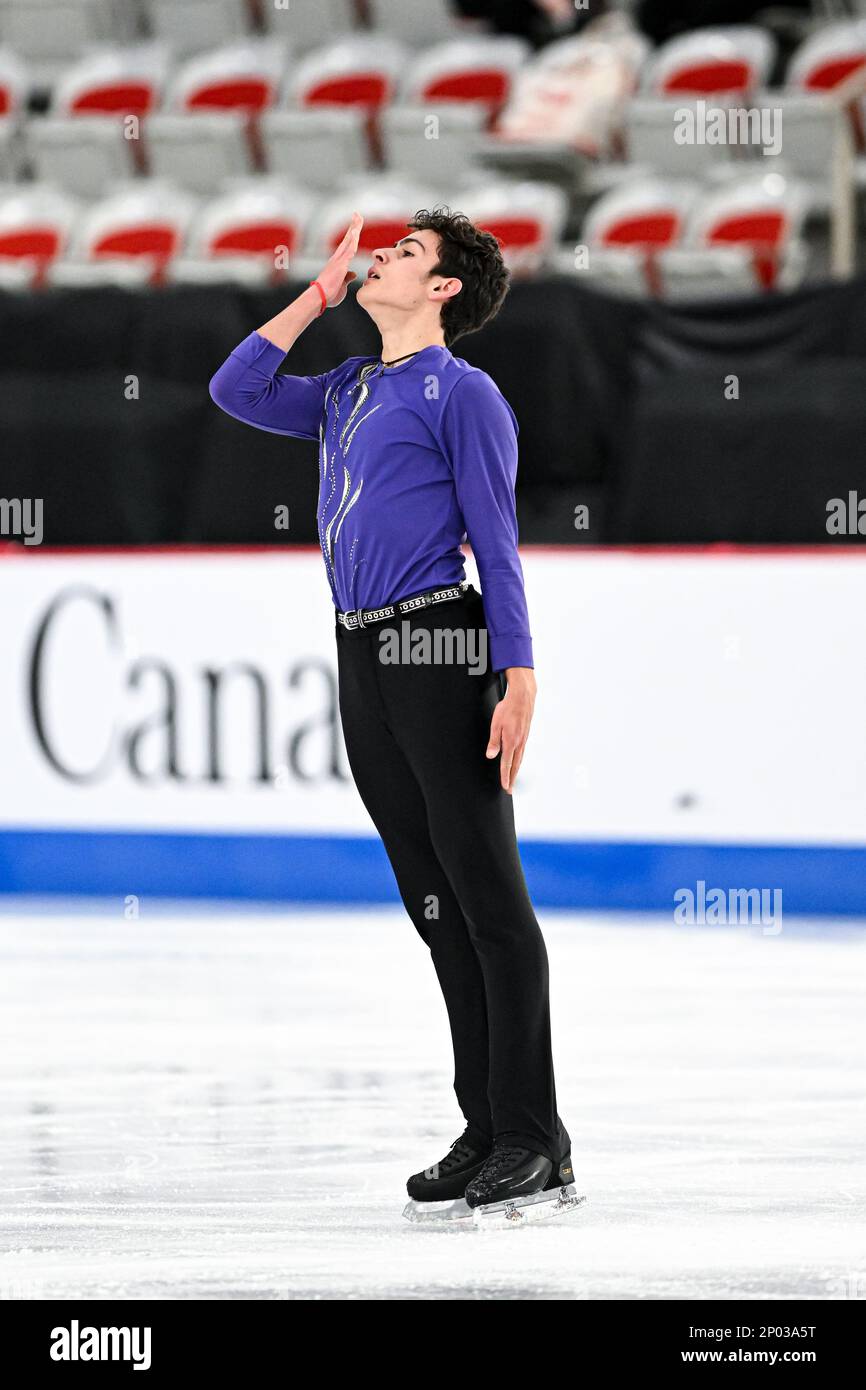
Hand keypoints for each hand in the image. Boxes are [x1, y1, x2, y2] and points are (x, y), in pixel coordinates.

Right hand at [315, 211, 362, 308]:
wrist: (319, 298)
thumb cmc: (329, 294)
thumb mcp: (342, 285)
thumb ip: (348, 278)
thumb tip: (354, 274)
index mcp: (337, 263)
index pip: (347, 245)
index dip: (351, 235)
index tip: (355, 225)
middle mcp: (337, 258)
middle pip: (347, 238)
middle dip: (353, 226)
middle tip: (357, 214)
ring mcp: (339, 260)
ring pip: (349, 241)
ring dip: (354, 228)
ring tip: (358, 217)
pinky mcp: (341, 264)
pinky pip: (349, 250)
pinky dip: (353, 240)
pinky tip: (356, 231)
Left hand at [486, 667, 535, 793]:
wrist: (523, 697)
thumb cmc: (508, 709)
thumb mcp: (496, 724)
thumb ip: (494, 742)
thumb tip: (491, 756)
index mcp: (511, 742)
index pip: (506, 763)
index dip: (505, 776)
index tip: (505, 787)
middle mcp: (519, 742)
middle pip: (515, 765)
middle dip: (512, 778)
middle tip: (509, 789)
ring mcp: (524, 739)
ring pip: (520, 759)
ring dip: (516, 771)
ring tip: (513, 779)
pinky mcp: (526, 734)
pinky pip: (522, 751)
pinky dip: (519, 760)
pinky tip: (517, 761)